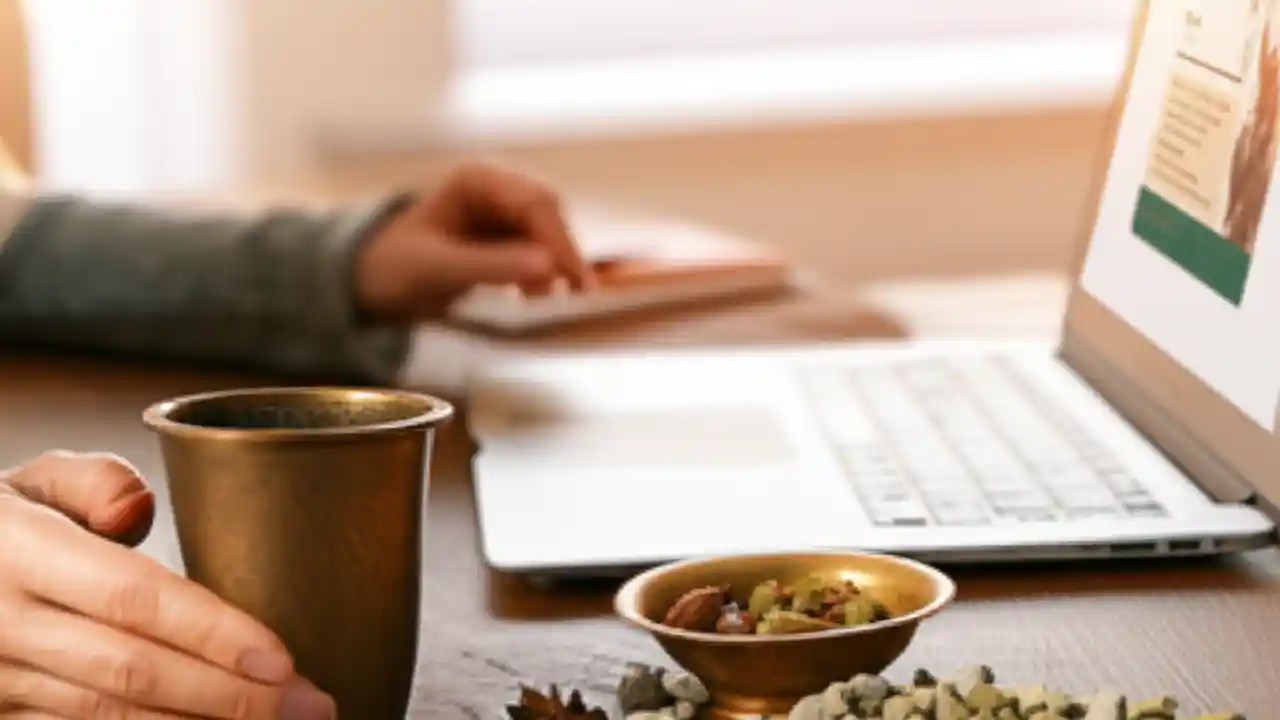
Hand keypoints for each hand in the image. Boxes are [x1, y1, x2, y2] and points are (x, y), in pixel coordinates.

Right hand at [0, 451, 334, 719]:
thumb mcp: (27, 482)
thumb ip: (89, 480)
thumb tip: (138, 507)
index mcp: (19, 553)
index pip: (132, 598)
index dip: (211, 632)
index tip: (280, 659)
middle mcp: (3, 625)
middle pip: (134, 672)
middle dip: (230, 696)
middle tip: (310, 704)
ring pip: (111, 717)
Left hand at [353, 161, 594, 321]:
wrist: (369, 283)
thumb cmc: (394, 268)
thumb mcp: (439, 269)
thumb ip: (491, 266)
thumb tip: (548, 267)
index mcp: (477, 180)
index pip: (535, 203)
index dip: (559, 239)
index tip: (573, 278)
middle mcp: (496, 188)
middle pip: (549, 215)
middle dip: (561, 251)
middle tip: (574, 293)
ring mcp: (502, 212)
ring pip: (549, 233)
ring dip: (555, 263)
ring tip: (545, 298)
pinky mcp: (506, 237)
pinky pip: (539, 249)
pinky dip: (544, 272)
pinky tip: (534, 294)